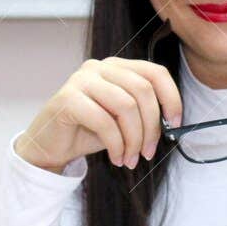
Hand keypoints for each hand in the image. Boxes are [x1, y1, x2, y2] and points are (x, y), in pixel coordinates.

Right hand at [15, 58, 184, 172]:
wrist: (50, 145)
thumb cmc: (88, 131)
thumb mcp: (122, 120)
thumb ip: (143, 113)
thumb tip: (171, 122)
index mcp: (116, 66)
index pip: (155, 73)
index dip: (171, 98)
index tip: (175, 123)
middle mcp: (99, 67)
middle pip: (142, 91)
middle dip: (151, 127)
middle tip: (148, 153)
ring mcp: (81, 79)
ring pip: (126, 106)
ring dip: (134, 139)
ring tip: (130, 159)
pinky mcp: (67, 98)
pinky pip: (104, 121)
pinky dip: (116, 144)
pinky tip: (116, 158)